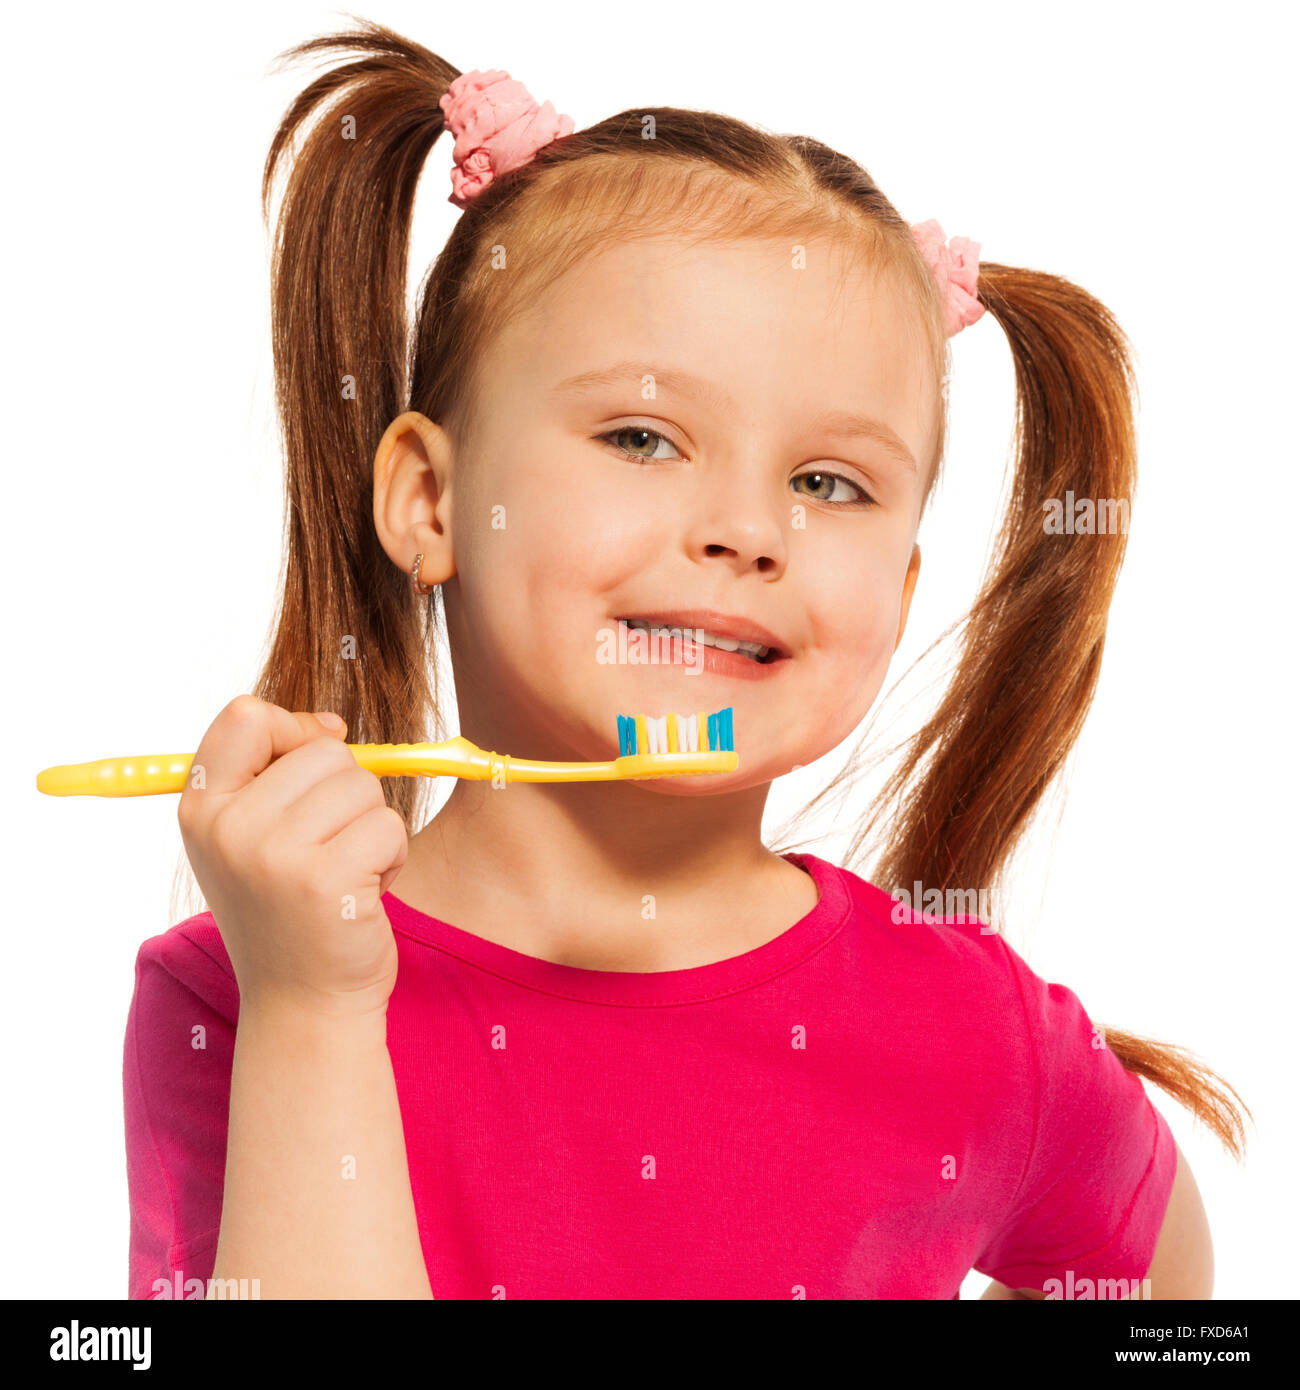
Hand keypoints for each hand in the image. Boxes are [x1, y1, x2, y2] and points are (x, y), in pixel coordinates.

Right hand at [177, 695, 407, 1017]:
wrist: (304, 1004)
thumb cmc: (291, 911)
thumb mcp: (256, 838)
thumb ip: (277, 774)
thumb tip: (334, 726)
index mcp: (200, 809)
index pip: (244, 716)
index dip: (293, 728)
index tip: (312, 764)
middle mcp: (227, 827)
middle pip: (323, 751)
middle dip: (346, 793)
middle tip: (329, 849)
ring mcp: (272, 854)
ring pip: (363, 786)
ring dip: (372, 828)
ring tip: (345, 874)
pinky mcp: (324, 879)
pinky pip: (388, 826)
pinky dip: (392, 857)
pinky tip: (363, 895)